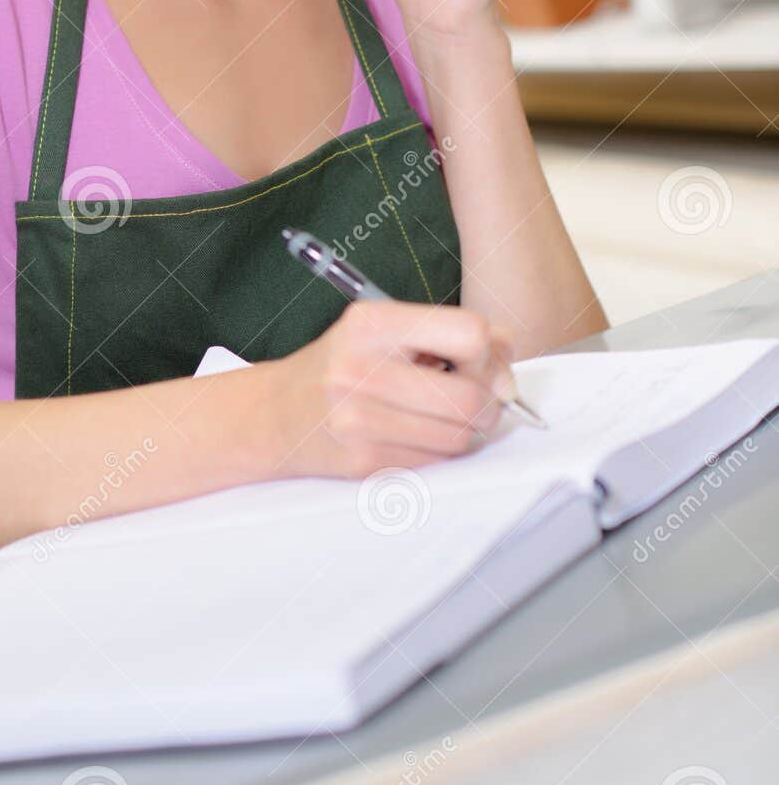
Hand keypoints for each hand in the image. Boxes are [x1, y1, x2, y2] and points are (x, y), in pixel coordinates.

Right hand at [266, 299, 516, 480]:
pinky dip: (439, 451)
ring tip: (445, 416)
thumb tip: (508, 350)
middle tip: (478, 399)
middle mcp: (360, 368)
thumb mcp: (384, 329)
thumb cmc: (341, 365)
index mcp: (371, 323)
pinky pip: (435, 462)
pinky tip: (418, 433)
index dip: (489, 354)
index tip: (481, 362)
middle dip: (489, 402)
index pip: (469, 334)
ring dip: (468, 431)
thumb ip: (446, 331)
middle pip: (471, 396)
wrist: (276, 413)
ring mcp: (359, 420)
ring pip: (460, 437)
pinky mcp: (363, 461)